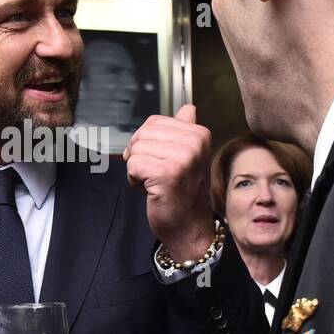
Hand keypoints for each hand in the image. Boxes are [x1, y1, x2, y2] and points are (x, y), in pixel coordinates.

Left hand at [123, 103, 214, 261]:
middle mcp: (194, 143)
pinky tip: (151, 190)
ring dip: (137, 169)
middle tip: (155, 174)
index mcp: (199, 134)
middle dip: (139, 155)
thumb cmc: (183, 192)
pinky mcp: (167, 173)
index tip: (160, 160)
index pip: (154, 122)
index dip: (147, 142)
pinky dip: (135, 180)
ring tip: (155, 183)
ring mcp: (182, 158)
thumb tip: (188, 108)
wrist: (189, 226)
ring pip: (136, 150)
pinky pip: (133, 165)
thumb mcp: (188, 156)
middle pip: (142, 134)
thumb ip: (185, 130)